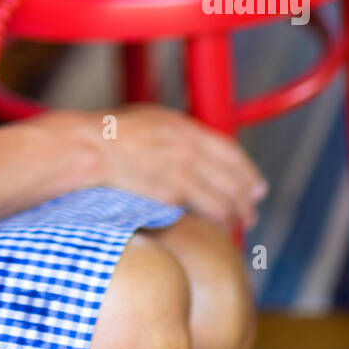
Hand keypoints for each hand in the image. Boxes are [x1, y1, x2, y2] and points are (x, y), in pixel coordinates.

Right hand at [89, 104, 268, 232]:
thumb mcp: (150, 120)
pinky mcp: (172, 193)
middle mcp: (190, 147)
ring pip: (225, 196)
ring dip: (239, 212)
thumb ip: (175, 133)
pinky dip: (219, 221)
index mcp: (185, 127)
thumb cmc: (111, 134)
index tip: (256, 183)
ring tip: (244, 222)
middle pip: (233, 175)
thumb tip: (190, 145)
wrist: (92, 147)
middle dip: (248, 195)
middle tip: (253, 208)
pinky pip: (208, 210)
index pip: (229, 150)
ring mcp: (182, 170)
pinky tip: (223, 228)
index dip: (247, 169)